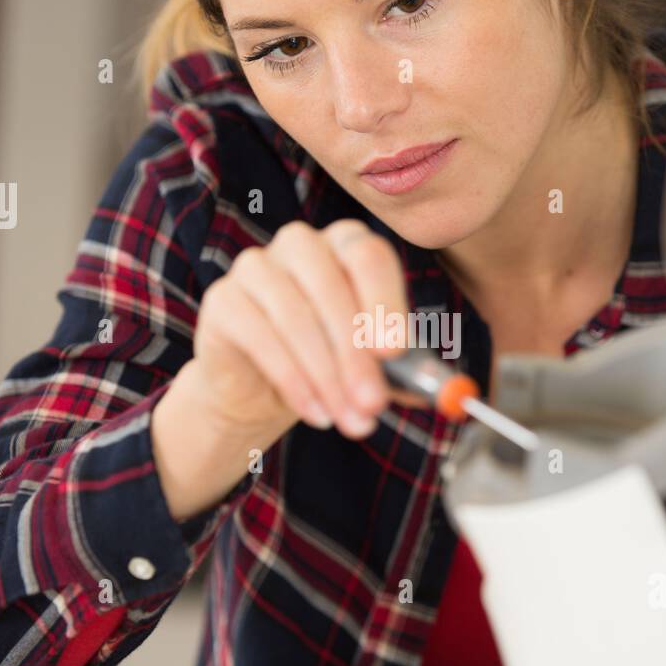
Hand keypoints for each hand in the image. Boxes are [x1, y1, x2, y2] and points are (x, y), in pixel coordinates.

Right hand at [193, 219, 414, 439]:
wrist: (260, 386)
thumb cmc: (326, 362)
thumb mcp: (371, 366)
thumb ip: (404, 372)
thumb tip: (443, 391)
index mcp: (345, 245)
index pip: (368, 257)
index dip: (384, 302)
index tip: (395, 351)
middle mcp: (300, 245)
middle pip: (330, 287)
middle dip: (355, 353)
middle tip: (373, 403)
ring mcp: (255, 267)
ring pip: (294, 316)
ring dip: (325, 376)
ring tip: (348, 420)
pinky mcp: (222, 300)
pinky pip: (260, 337)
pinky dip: (292, 380)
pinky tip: (314, 412)